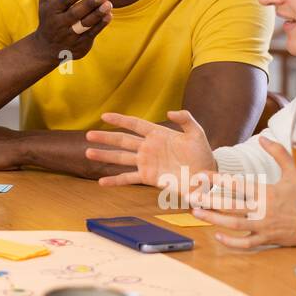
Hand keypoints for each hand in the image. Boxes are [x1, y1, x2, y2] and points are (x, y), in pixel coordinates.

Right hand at [28, 0, 112, 65]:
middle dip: (90, 4)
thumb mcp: (46, 1)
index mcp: (52, 11)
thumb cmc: (48, 18)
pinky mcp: (79, 45)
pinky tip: (108, 15)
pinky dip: (100, 25)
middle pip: (76, 13)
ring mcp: (70, 36)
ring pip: (85, 25)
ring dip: (98, 15)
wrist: (45, 48)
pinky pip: (91, 34)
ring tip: (109, 4)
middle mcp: (60, 24)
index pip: (65, 1)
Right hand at [85, 109, 215, 188]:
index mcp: (157, 134)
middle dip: (105, 138)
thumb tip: (169, 112)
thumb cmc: (202, 153)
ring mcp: (146, 163)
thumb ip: (186, 119)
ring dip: (105, 156)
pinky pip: (128, 178)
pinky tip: (102, 182)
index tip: (104, 116)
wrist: (207, 176)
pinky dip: (115, 180)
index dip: (120, 120)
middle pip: (122, 141)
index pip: (134, 124)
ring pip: (121, 158)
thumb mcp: (196, 133)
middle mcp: (148, 148)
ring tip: (88, 153)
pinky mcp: (148, 177)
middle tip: (89, 135)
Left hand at [188, 136, 295, 249]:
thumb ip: (278, 152)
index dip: (219, 180)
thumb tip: (263, 137)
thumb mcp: (294, 170)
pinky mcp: (267, 239)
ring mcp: (263, 226)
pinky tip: (217, 236)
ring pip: (234, 224)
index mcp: (266, 192)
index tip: (203, 176)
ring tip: (197, 213)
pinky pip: (246, 243)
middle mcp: (262, 210)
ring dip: (214, 219)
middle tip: (191, 197)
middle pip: (230, 205)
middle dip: (209, 201)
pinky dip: (231, 242)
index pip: (238, 185)